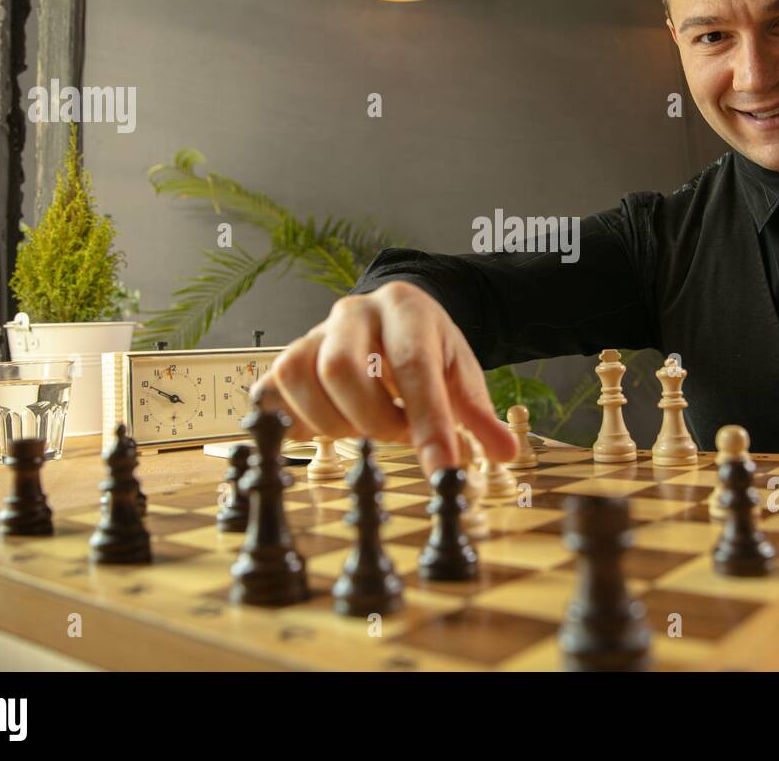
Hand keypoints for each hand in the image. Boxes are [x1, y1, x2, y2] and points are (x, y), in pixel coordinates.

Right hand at [250, 281, 516, 476]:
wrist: (391, 318)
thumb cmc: (427, 349)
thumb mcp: (460, 373)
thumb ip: (479, 415)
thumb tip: (506, 452)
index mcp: (406, 309)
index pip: (414, 367)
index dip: (427, 424)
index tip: (442, 469)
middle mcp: (354, 312)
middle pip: (342, 368)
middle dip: (373, 419)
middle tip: (398, 435)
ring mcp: (313, 332)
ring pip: (301, 378)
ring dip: (335, 423)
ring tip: (367, 428)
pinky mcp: (286, 356)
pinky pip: (271, 392)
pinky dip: (296, 422)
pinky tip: (325, 429)